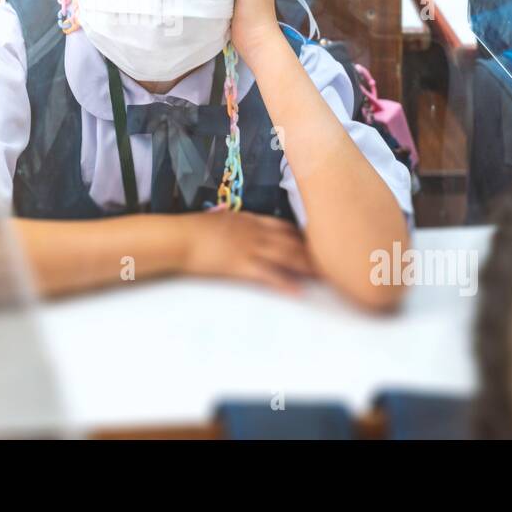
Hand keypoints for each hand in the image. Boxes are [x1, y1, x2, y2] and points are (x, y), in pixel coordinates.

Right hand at [182, 209, 314, 292]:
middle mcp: (254, 231)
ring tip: (325, 276)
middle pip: (291, 240)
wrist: (178, 238)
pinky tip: (298, 292)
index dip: (302, 235)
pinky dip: (285, 283)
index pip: (283, 226)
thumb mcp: (218, 220)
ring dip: (308, 266)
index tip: (316, 243)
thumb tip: (241, 230)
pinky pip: (269, 275)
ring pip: (286, 256)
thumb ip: (235, 224)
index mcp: (248, 219)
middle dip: (313, 251)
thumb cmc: (191, 230)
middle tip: (333, 260)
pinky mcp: (241, 265)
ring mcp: (249, 248)